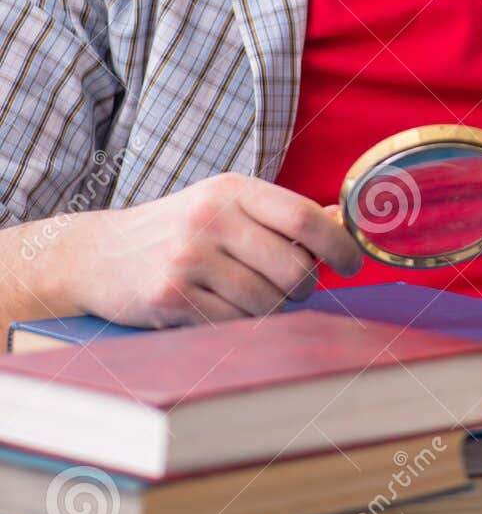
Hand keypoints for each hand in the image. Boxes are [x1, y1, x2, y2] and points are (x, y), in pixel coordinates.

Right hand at [69, 174, 364, 327]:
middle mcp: (210, 218)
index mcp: (230, 190)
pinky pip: (235, 323)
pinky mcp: (171, 296)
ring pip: (268, 302)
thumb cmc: (174, 231)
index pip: (302, 217)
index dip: (338, 245)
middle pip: (294, 268)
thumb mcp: (222, 205)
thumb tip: (339, 219)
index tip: (352, 262)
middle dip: (304, 287)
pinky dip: (238, 323)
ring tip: (244, 295)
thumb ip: (278, 214)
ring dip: (270, 308)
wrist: (98, 254)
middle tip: (292, 288)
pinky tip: (217, 308)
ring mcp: (188, 257)